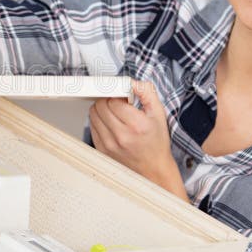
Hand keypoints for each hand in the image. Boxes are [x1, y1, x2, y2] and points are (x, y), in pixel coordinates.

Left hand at [89, 80, 188, 200]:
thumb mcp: (158, 113)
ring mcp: (109, 145)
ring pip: (93, 115)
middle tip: (118, 104)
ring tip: (114, 113)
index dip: (118, 95)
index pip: (113, 100)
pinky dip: (99, 122)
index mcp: (136, 125)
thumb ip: (146, 92)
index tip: (124, 99)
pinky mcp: (102, 150)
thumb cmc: (156, 141)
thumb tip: (132, 82)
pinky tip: (110, 124)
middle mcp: (121, 136)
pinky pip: (92, 127)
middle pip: (100, 106)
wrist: (154, 168)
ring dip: (101, 110)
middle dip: (108, 100)